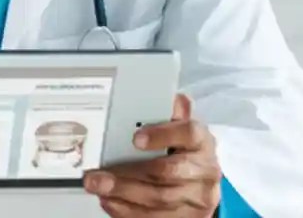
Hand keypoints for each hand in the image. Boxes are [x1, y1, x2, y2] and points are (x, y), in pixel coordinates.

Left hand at [83, 94, 220, 216]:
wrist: (203, 185)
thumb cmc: (185, 151)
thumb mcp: (181, 130)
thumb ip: (173, 114)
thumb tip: (173, 97)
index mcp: (202, 142)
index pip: (189, 133)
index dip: (163, 134)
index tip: (136, 138)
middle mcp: (205, 170)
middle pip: (168, 172)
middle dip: (128, 174)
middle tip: (97, 175)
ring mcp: (199, 198)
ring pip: (160, 199)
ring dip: (123, 195)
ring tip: (98, 187)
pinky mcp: (189, 217)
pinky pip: (157, 217)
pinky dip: (129, 211)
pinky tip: (110, 202)